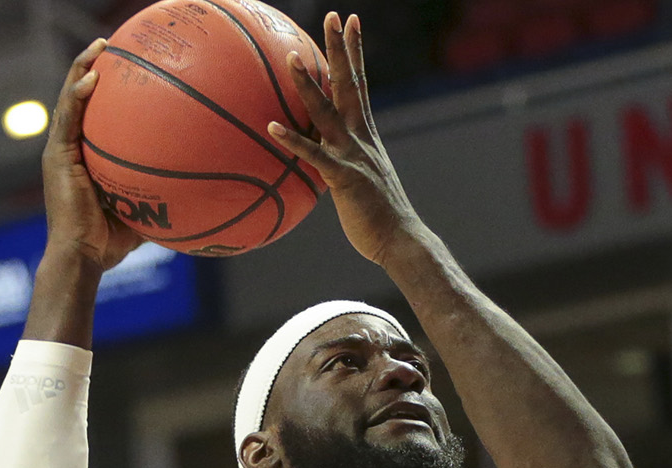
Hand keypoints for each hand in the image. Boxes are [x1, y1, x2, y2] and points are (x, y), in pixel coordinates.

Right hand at [43, 39, 143, 270]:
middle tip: (110, 45)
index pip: (94, 116)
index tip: (125, 70)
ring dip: (83, 70)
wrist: (82, 257)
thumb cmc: (111, 242)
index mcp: (84, 158)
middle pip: (79, 99)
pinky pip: (69, 119)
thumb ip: (162, 196)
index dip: (105, 90)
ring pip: (70, 100)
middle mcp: (69, 149)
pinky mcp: (56, 157)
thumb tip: (201, 194)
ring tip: (100, 47)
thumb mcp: (142, 212)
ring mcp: (60, 151)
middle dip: (92, 68)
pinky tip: (94, 77)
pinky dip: (79, 96)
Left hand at [269, 12, 424, 266]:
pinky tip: (271, 127)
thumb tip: (318, 155)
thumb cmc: (377, 216)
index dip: (355, 52)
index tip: (351, 22)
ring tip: (290, 58)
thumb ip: (339, 160)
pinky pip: (315, 156)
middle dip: (341, 49)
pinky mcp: (344, 178)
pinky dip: (293, 141)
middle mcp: (362, 137)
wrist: (400, 240)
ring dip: (308, 85)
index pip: (360, 84)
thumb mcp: (359, 180)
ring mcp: (354, 155)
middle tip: (334, 16)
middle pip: (350, 84)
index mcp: (366, 134)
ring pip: (328, 113)